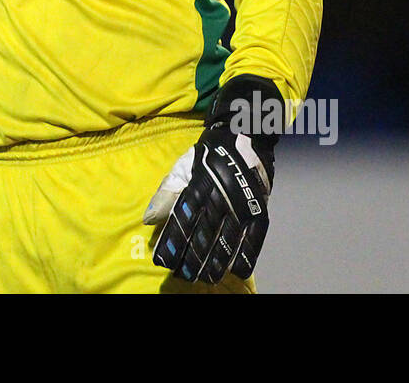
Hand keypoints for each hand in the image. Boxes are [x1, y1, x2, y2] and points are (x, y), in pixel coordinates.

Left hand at [144, 76, 280, 282]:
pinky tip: (238, 271)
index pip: (182, 217)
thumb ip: (167, 192)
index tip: (163, 260)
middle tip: (183, 275)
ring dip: (216, 260)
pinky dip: (247, 254)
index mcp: (199, 182)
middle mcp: (220, 194)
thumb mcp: (183, 166)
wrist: (245, 132)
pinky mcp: (259, 206)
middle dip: (192, 257)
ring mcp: (242, 202)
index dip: (173, 241)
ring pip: (228, 237)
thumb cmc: (209, 152)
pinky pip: (255, 235)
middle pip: (204, 232)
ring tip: (205, 277)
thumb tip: (149, 219)